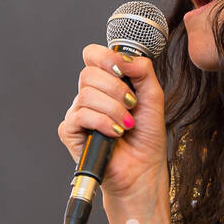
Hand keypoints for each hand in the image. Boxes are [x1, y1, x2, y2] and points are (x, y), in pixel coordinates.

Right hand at [57, 44, 167, 208]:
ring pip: (86, 95)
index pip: (92, 55)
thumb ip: (142, 70)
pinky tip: (115, 133)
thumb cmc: (146, 135)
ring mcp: (78, 113)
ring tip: (126, 125)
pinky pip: (81, 116)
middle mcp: (89, 95)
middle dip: (116, 89)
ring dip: (113, 110)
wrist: (143, 169)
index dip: (105, 57)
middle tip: (132, 105)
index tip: (122, 71)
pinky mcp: (70, 131)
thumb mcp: (153, 96)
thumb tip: (122, 57)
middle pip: (89, 73)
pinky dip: (102, 123)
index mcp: (106, 83)